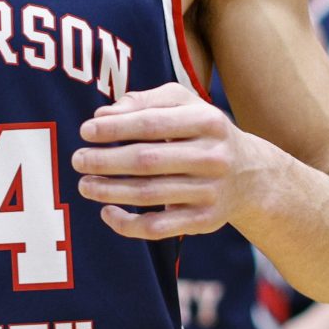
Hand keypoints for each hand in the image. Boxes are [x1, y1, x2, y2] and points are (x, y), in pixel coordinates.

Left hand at [72, 83, 252, 240]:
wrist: (251, 175)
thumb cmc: (202, 131)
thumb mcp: (183, 104)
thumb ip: (143, 101)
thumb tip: (102, 115)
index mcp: (207, 121)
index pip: (152, 124)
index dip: (114, 128)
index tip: (85, 131)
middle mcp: (213, 157)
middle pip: (147, 161)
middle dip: (105, 161)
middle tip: (78, 160)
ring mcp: (210, 191)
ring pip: (148, 194)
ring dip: (108, 191)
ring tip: (84, 185)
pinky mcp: (204, 220)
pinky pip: (158, 227)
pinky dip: (126, 224)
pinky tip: (107, 212)